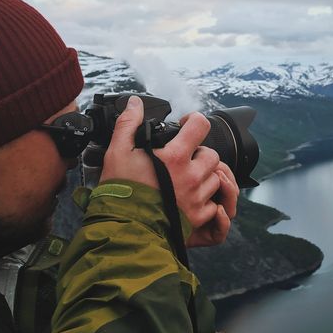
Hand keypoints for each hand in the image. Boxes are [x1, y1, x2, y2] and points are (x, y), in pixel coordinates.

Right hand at [99, 96, 238, 246]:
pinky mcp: (199, 217)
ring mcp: (197, 197)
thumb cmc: (120, 191)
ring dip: (204, 177)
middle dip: (200, 154)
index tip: (185, 126)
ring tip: (185, 180)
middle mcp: (191, 176)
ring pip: (215, 178)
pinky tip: (189, 199)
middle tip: (183, 159)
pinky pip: (214, 204)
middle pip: (212, 154)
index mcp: (175, 157)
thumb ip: (128, 124)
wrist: (123, 228)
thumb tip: (134, 103)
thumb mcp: (118, 152)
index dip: (193, 120)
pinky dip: (206, 201)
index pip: (200, 125)